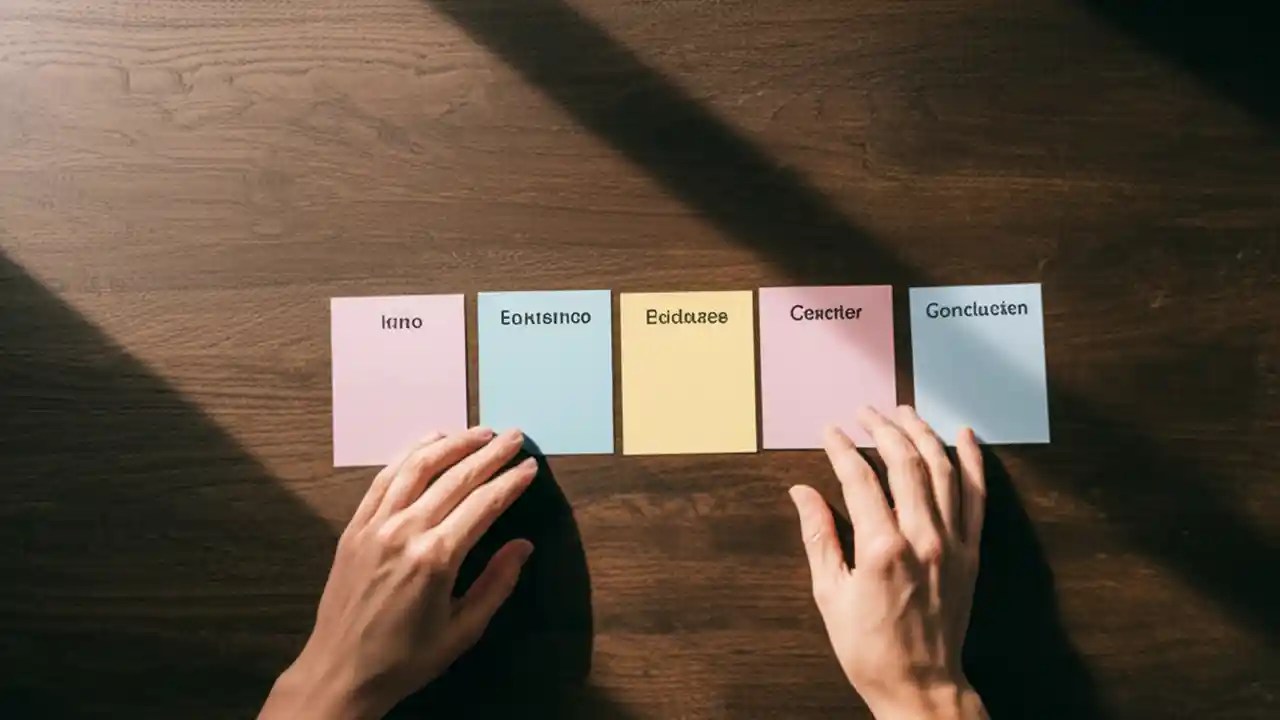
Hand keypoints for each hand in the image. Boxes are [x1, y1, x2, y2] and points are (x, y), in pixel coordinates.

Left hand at [260, 426, 537, 719]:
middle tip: (514, 436)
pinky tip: (428, 443)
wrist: (341, 672)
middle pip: (455, 478)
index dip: (510, 482)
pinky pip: (384, 479)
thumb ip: (496, 584)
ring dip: (451, 443)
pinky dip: (409, 455)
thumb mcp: (463, 630)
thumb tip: (523, 545)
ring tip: (478, 432)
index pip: (483, 505)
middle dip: (489, 453)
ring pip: (417, 467)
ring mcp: (375, 525)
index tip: (530, 466)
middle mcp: (405, 532)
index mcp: (436, 558)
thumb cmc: (406, 659)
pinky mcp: (355, 527)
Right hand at [789, 406, 988, 719]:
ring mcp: (952, 543)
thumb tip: (801, 493)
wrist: (920, 684)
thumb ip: (818, 536)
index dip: (842, 448)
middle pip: (905, 463)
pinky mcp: (971, 553)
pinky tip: (964, 436)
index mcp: (882, 548)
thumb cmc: (870, 647)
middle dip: (882, 428)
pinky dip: (972, 462)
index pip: (860, 478)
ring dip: (922, 434)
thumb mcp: (830, 594)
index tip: (830, 431)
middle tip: (864, 411)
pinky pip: (977, 496)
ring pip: (943, 470)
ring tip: (904, 412)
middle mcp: (922, 538)